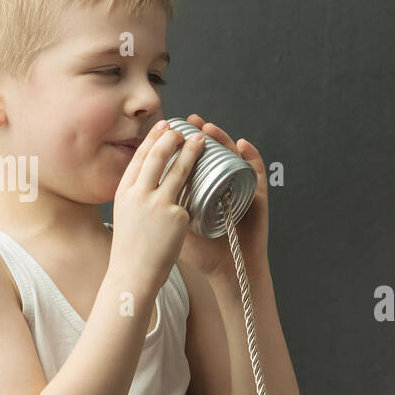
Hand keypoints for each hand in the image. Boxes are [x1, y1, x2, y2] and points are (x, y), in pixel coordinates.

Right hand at [109, 118, 206, 294]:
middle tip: (185, 129)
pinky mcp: (176, 217)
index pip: (140, 157)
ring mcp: (157, 204)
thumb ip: (137, 195)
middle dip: (173, 138)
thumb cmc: (131, 248)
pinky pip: (190, 199)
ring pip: (178, 170)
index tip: (163, 126)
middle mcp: (138, 194)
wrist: (133, 274)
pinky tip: (209, 179)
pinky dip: (200, 190)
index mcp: (123, 191)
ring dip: (192, 151)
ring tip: (203, 140)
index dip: (153, 139)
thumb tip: (149, 178)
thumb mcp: (126, 214)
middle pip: (157, 156)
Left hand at [175, 114, 269, 277]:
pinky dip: (253, 157)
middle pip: (211, 153)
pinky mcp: (258, 197)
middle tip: (188, 121)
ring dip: (223, 140)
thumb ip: (160, 210)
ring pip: (233, 157)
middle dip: (199, 135)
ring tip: (209, 129)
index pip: (191, 160)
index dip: (180, 144)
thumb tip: (137, 189)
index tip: (166, 130)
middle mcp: (221, 186)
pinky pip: (257, 173)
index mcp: (201, 190)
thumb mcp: (175, 228)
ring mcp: (239, 189)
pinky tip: (243, 145)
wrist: (228, 273)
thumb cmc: (203, 255)